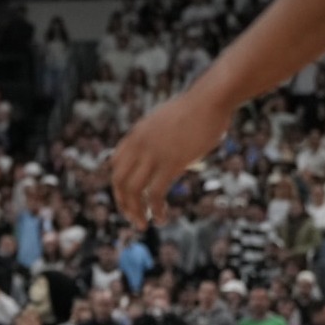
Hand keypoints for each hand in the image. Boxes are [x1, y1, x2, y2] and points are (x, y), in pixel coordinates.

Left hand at [111, 86, 234, 226]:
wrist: (209, 100)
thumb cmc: (196, 110)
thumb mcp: (167, 123)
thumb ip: (160, 140)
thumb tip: (169, 158)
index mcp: (136, 134)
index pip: (115, 163)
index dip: (119, 184)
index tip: (127, 197)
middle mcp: (138, 145)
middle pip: (118, 180)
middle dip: (122, 202)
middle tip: (132, 217)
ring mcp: (153, 154)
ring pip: (132, 190)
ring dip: (135, 211)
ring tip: (144, 224)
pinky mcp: (171, 163)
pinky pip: (155, 194)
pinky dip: (156, 210)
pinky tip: (162, 218)